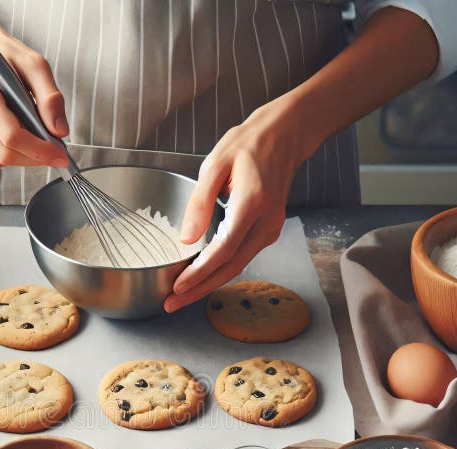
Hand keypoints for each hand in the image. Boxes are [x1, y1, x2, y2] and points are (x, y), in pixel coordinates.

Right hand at [0, 18, 68, 168]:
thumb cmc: (4, 56)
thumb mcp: (35, 65)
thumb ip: (50, 97)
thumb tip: (60, 131)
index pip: (12, 136)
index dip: (39, 151)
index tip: (60, 156)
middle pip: (5, 154)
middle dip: (34, 157)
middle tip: (53, 151)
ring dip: (22, 157)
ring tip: (34, 139)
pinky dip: (8, 154)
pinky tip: (15, 137)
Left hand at [164, 100, 302, 312]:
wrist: (285, 136)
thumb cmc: (248, 144)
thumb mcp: (215, 165)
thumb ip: (199, 203)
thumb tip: (186, 239)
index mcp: (252, 203)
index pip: (223, 249)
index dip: (199, 272)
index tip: (177, 286)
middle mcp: (267, 222)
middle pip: (231, 267)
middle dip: (199, 290)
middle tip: (171, 304)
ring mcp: (271, 229)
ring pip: (237, 266)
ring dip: (209, 283)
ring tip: (181, 295)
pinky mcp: (268, 231)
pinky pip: (242, 257)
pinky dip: (220, 270)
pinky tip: (200, 275)